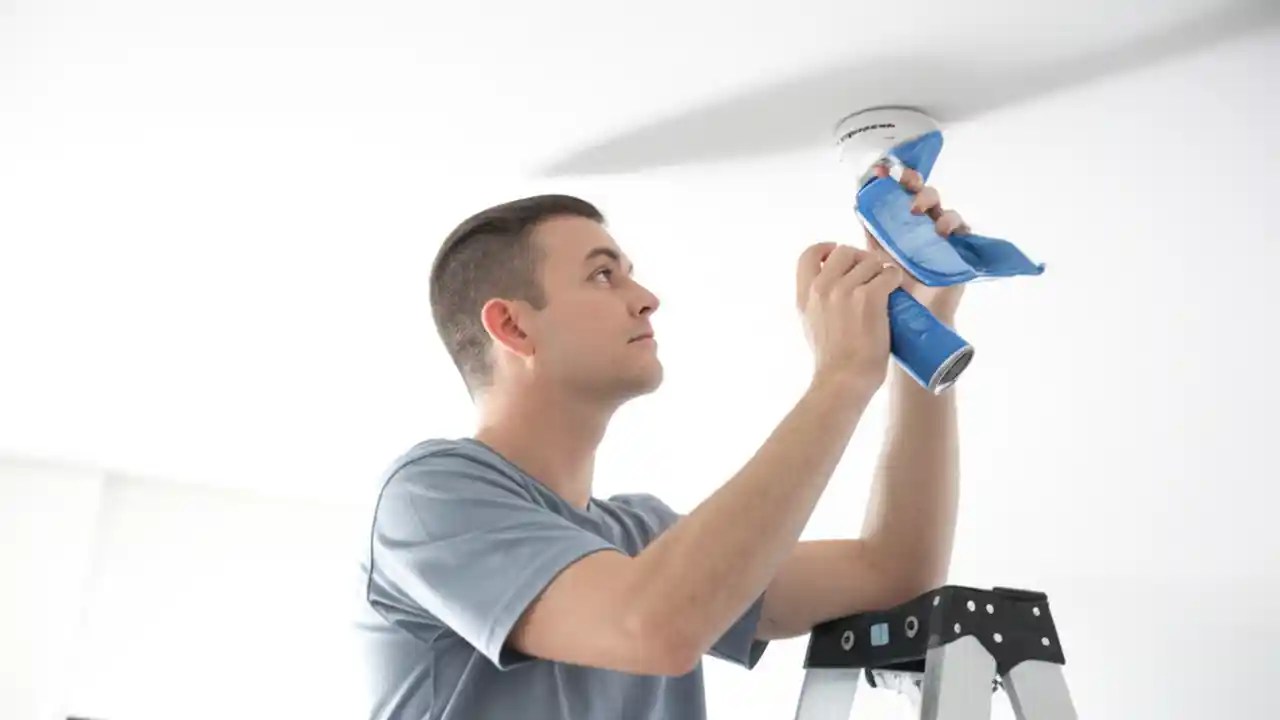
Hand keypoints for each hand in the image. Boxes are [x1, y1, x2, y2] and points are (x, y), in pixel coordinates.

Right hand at [796, 242, 904, 389]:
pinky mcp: (869, 297)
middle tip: (870, 275)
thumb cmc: (831, 360)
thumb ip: (815, 301)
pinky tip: (894, 292)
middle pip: (844, 251)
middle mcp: (822, 288)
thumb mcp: (810, 324)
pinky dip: (895, 279)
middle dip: (860, 259)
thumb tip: (829, 287)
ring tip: (884, 290)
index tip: (837, 254)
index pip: (809, 254)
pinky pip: (889, 273)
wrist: (843, 379)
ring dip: (881, 272)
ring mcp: (845, 290)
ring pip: (870, 261)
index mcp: (804, 295)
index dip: (826, 248)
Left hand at [865, 165, 968, 321]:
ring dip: (928, 199)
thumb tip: (850, 217)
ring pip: (938, 204)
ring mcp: (939, 234)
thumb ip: (866, 242)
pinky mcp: (957, 246)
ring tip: (916, 211)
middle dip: (911, 180)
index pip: (894, 195)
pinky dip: (952, 222)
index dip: (888, 179)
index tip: (878, 170)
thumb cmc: (892, 293)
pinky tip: (941, 230)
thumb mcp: (875, 264)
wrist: (913, 321)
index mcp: (895, 226)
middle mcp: (918, 225)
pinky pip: (960, 225)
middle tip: (904, 182)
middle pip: (918, 191)